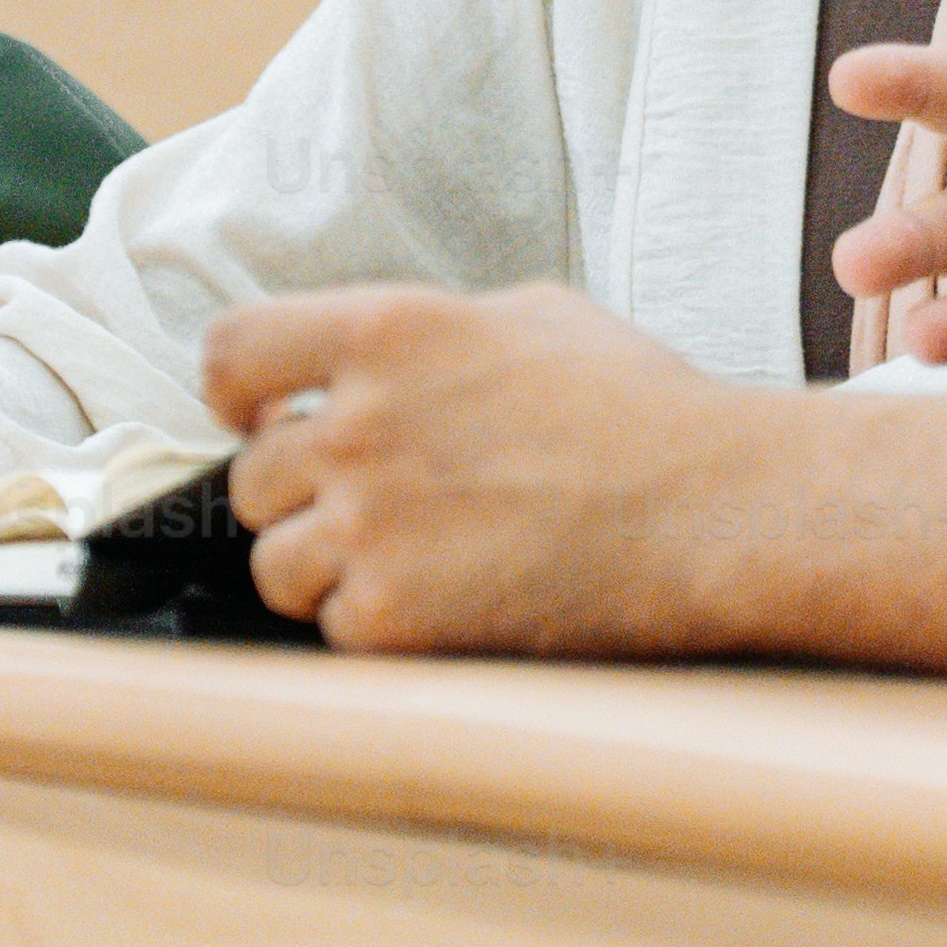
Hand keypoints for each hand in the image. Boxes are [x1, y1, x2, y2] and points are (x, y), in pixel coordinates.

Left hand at [204, 284, 776, 653]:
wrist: (715, 508)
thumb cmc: (646, 410)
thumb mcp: (534, 317)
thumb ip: (427, 336)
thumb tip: (367, 364)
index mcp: (387, 332)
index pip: (231, 351)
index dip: (235, 393)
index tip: (258, 417)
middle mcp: (359, 424)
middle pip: (251, 478)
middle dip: (303, 496)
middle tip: (379, 508)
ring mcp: (369, 524)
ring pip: (274, 564)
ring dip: (328, 569)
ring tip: (414, 562)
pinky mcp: (392, 616)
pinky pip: (333, 629)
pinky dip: (377, 627)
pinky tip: (449, 602)